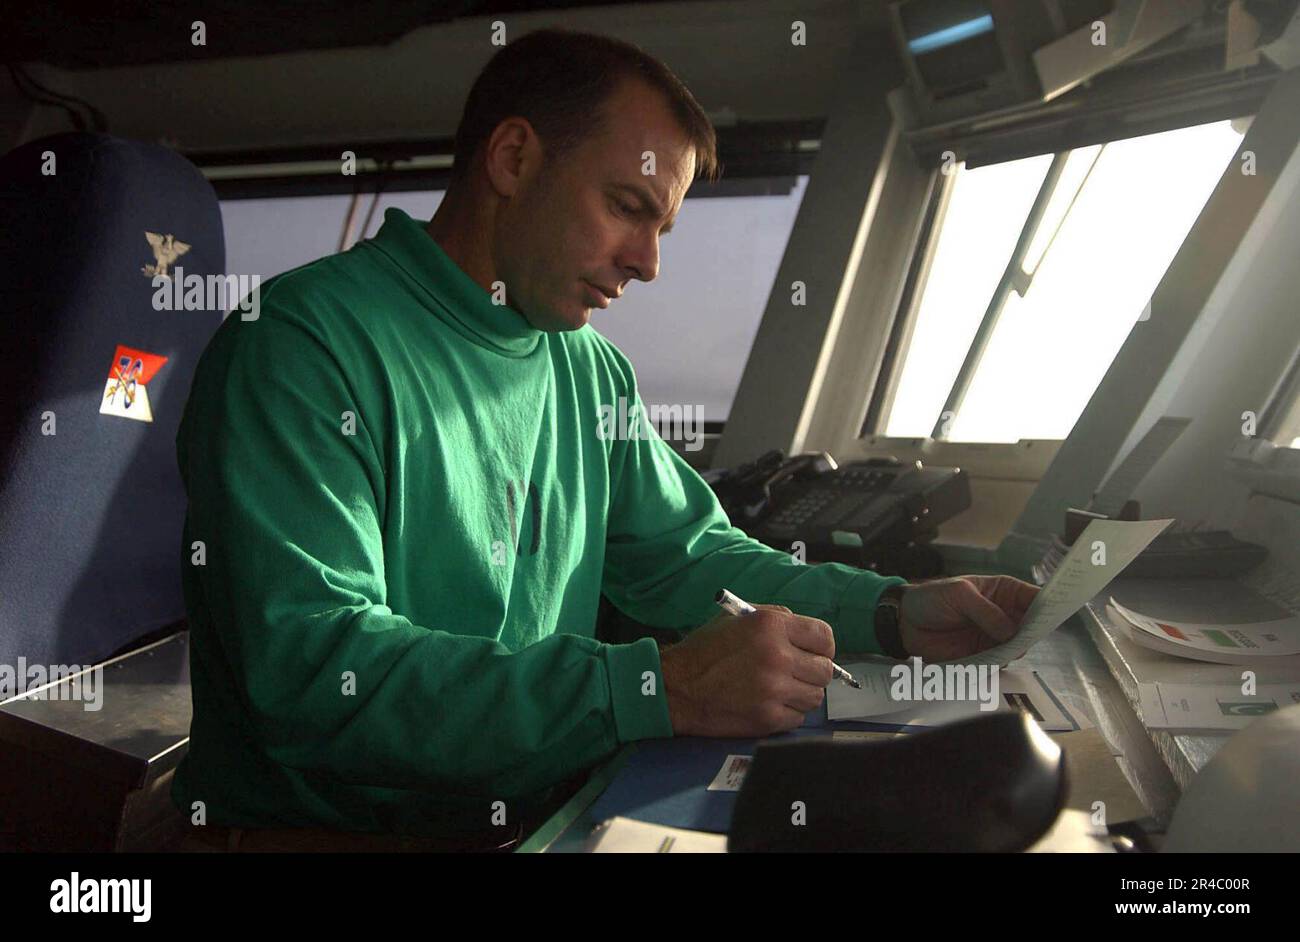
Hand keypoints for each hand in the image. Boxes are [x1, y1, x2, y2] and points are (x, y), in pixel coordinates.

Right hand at [659, 605, 834, 736]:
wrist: (676, 688)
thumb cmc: (705, 651)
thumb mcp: (739, 618)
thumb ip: (777, 619)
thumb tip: (809, 636)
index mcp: (770, 625)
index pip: (824, 637)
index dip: (822, 647)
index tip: (814, 653)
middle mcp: (776, 656)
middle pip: (825, 670)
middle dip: (813, 671)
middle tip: (796, 672)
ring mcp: (774, 690)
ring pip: (815, 696)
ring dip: (801, 693)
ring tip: (779, 688)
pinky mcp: (768, 718)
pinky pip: (798, 718)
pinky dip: (787, 713)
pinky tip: (767, 703)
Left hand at [898, 575, 1038, 660]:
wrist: (905, 622)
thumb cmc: (931, 599)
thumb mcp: (959, 594)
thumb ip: (985, 611)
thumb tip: (1011, 631)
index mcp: (1002, 592)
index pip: (1033, 597)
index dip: (1048, 603)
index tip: (1058, 611)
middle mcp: (1003, 615)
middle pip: (1031, 625)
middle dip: (1033, 631)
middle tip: (1028, 636)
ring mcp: (994, 636)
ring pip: (1018, 647)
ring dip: (1015, 650)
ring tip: (1006, 649)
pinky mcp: (983, 656)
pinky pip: (999, 662)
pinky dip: (999, 664)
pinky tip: (994, 661)